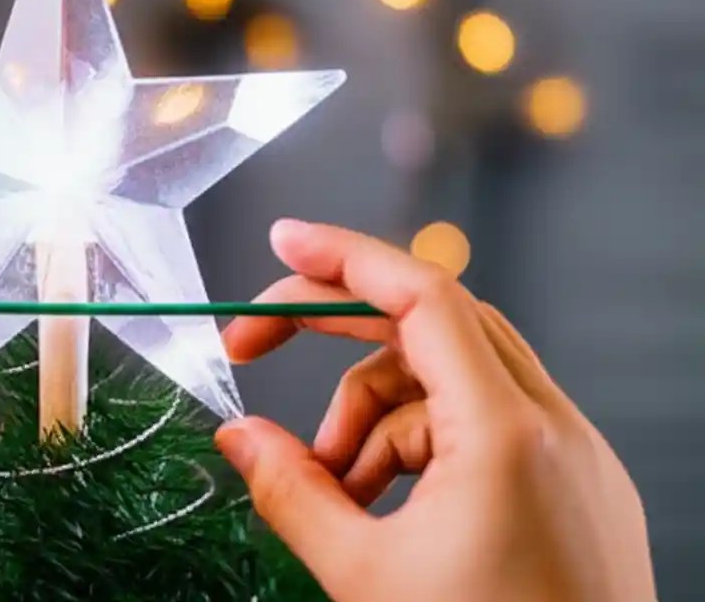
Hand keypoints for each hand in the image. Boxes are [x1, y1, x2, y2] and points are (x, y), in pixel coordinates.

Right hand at [216, 221, 655, 601]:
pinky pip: (479, 429)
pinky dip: (417, 449)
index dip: (344, 257)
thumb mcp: (363, 577)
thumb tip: (237, 436)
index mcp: (506, 433)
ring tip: (330, 487)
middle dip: (335, 342)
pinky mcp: (574, 487)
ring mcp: (571, 455)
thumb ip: (288, 491)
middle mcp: (551, 427)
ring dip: (369, 416)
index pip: (423, 295)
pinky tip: (383, 508)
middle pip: (429, 327)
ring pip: (447, 384)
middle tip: (254, 352)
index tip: (281, 243)